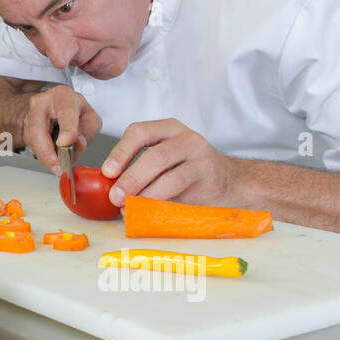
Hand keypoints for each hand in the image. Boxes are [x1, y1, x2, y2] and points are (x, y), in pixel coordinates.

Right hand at [22, 85, 100, 173]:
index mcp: (62, 96)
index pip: (65, 112)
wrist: (52, 107)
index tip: (67, 142)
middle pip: (38, 129)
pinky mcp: (24, 130)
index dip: (66, 128)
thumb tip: (77, 144)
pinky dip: (43, 156)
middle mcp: (42, 103)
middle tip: (59, 168)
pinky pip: (31, 147)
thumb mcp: (89, 117)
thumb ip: (88, 131)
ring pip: (32, 141)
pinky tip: (52, 156)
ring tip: (59, 164)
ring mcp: (29, 116)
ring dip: (46, 157)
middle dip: (48, 153)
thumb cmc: (72, 110)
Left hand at [100, 118, 241, 206]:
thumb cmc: (189, 173)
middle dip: (131, 178)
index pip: (139, 132)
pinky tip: (153, 210)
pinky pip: (183, 189)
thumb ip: (141, 171)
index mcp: (167, 129)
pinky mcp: (210, 174)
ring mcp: (201, 154)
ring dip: (146, 194)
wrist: (231, 182)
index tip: (108, 172)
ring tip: (131, 207)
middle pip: (153, 155)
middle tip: (116, 197)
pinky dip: (163, 201)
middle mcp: (185, 137)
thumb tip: (112, 191)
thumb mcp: (165, 164)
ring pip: (169, 174)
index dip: (120, 152)